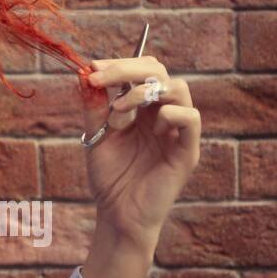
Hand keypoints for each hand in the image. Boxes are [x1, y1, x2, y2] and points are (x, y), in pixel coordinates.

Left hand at [80, 55, 201, 249]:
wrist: (117, 214)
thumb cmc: (109, 176)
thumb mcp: (95, 135)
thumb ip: (94, 106)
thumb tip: (85, 74)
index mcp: (142, 108)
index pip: (142, 69)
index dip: (119, 64)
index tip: (92, 68)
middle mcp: (162, 114)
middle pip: (159, 71)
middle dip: (127, 69)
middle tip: (100, 77)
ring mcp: (177, 131)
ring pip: (178, 88)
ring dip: (142, 92)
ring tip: (118, 112)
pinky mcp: (186, 151)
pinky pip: (191, 119)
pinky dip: (168, 114)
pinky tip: (150, 129)